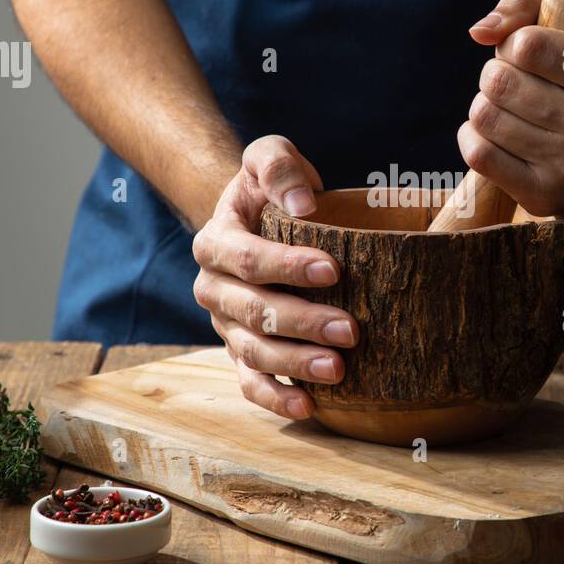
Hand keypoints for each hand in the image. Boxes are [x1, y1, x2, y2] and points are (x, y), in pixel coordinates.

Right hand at [192, 136, 357, 417]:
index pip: (247, 258)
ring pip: (253, 351)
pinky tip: (308, 406)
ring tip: (339, 369)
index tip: (334, 270)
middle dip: (302, 323)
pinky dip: (275, 398)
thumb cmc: (271, 188)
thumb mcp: (270, 157)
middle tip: (351, 330)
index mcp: (214, 242)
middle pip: (253, 311)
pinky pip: (250, 382)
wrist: (255, 218)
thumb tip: (303, 206)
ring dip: (295, 364)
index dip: (288, 266)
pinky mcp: (240, 353)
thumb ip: (279, 168)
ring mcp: (225, 325)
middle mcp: (213, 288)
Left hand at [459, 0, 563, 214]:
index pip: (527, 45)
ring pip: (484, 116)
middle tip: (512, 83)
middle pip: (499, 82)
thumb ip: (523, 10)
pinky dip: (472, 136)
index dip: (514, 44)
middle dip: (496, 75)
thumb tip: (479, 32)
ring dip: (484, 105)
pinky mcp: (544, 195)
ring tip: (506, 109)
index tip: (526, 54)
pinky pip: (479, 155)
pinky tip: (491, 133)